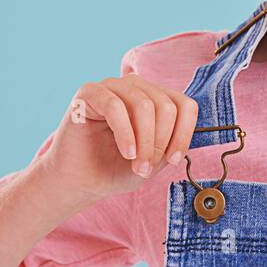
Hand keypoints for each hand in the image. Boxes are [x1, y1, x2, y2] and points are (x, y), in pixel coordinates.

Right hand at [33, 75, 198, 205]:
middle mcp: (136, 87)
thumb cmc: (115, 169)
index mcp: (155, 99)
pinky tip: (126, 152)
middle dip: (160, 142)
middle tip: (147, 167)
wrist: (80, 181)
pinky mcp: (89, 92)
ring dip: (145, 142)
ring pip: (144, 105)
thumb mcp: (153, 160)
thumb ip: (171, 144)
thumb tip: (187, 136)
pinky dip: (125, 133)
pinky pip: (115, 106)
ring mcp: (112, 86)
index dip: (184, 134)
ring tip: (137, 165)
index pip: (184, 105)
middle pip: (166, 106)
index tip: (173, 160)